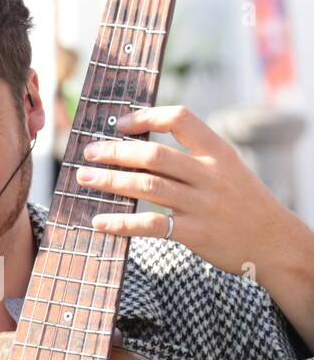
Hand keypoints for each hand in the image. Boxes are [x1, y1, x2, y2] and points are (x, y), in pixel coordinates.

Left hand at [75, 104, 297, 278]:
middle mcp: (210, 174)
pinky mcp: (196, 233)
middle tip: (89, 153)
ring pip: (148, 187)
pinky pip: (152, 225)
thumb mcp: (228, 170)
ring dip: (110, 182)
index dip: (146, 117)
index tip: (120, 124)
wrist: (275, 242)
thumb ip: (194, 158)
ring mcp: (203, 204)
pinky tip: (101, 222)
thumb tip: (140, 152)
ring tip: (85, 180)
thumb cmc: (244, 203)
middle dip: (115, 152)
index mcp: (218, 152)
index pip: (180, 118)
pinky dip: (122, 223)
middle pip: (154, 155)